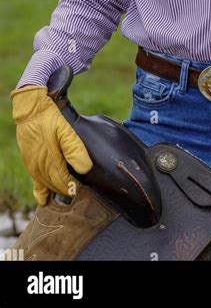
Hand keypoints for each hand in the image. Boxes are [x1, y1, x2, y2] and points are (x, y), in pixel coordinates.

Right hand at [11, 85, 92, 205]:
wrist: (30, 109)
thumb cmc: (49, 118)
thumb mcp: (65, 130)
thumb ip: (75, 150)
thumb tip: (85, 169)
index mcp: (50, 162)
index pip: (64, 184)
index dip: (74, 188)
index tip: (83, 189)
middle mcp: (40, 167)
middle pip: (55, 186)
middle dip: (66, 190)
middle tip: (78, 191)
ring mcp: (32, 165)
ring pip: (45, 185)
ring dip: (55, 190)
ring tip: (66, 192)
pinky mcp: (29, 161)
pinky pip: (35, 182)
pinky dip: (41, 191)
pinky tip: (43, 198)